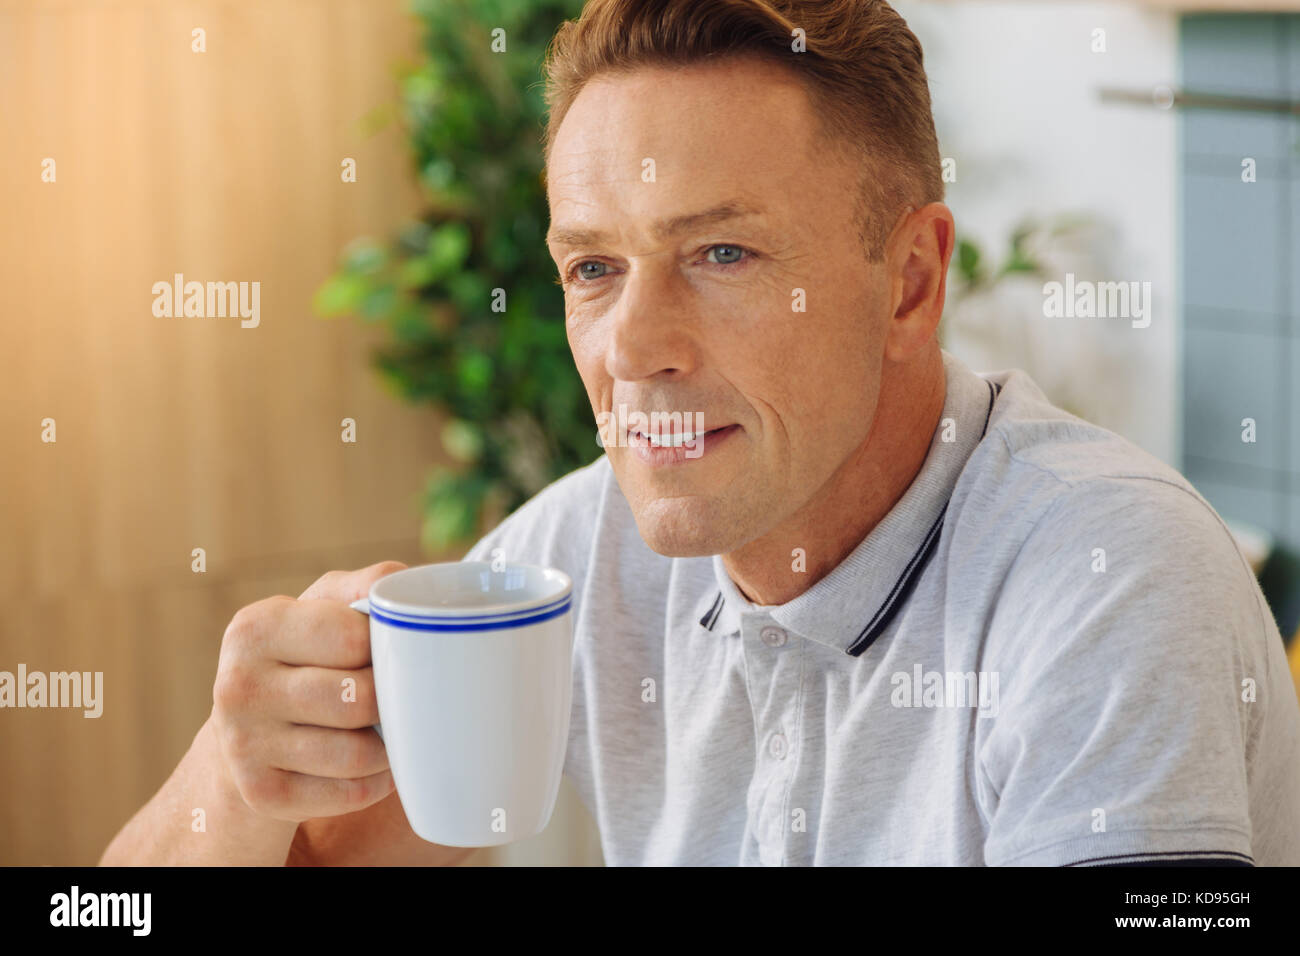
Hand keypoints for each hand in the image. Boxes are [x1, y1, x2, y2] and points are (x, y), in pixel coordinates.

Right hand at [210, 561, 406, 822]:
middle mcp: (237, 686)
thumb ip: (367, 586)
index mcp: (255, 628)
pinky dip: (375, 782)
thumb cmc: (306, 655)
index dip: (384, 647)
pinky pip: (351, 793)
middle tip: (390, 695)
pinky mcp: (261, 795)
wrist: (249, 727)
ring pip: (359, 754)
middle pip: (360, 699)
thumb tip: (403, 586)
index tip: (381, 651)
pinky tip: (366, 764)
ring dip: (388, 746)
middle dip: (389, 700)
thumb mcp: (325, 607)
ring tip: (382, 729)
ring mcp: (243, 745)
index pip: (354, 638)